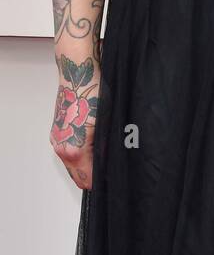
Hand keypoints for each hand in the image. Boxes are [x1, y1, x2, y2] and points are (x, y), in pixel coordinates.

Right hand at [50, 61, 100, 190]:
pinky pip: (68, 155)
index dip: (104, 181)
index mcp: (75, 150)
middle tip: (112, 170)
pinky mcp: (56, 134)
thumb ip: (107, 149)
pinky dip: (79, 157)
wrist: (77, 72)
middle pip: (78, 178)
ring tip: (104, 157)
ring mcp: (57, 141)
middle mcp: (62, 149)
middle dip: (94, 177)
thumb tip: (113, 164)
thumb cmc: (93, 93)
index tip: (116, 176)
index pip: (89, 180)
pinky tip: (93, 147)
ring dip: (86, 167)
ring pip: (72, 167)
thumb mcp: (107, 124)